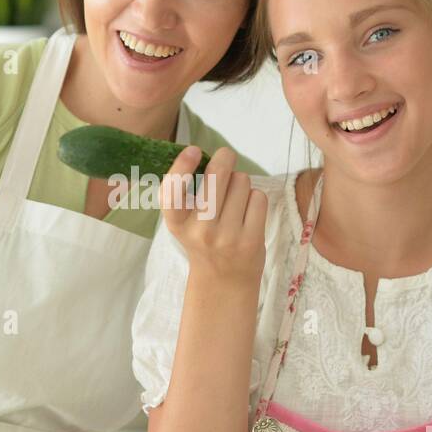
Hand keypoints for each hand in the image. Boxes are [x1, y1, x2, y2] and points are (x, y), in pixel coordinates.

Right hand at [161, 146, 266, 285]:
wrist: (224, 281)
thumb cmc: (204, 240)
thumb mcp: (185, 222)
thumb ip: (190, 193)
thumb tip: (216, 158)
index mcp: (177, 223)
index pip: (172, 192)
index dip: (182, 167)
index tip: (193, 150)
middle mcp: (200, 231)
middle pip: (217, 175)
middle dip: (224, 159)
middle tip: (225, 157)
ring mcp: (227, 237)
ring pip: (241, 182)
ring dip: (240, 183)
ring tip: (235, 201)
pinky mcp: (251, 240)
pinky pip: (258, 197)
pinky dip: (255, 198)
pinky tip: (248, 213)